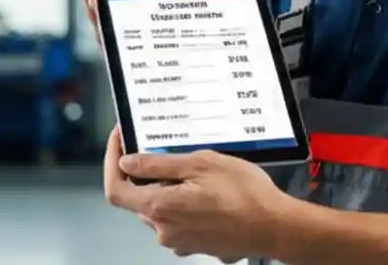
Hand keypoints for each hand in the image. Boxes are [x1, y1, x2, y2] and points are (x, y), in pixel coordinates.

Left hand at [103, 128, 293, 262]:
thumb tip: (127, 162)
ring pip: (163, 209)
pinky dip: (188, 204)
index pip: (115, 189)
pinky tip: (212, 192)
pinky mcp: (197, 246)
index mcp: (160, 207)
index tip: (120, 141)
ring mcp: (180, 242)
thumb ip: (158, 164)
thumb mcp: (201, 164)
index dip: (112, 163)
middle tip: (172, 151)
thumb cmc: (245, 194)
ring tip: (201, 172)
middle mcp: (164, 230)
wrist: (275, 227)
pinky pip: (182, 221)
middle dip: (149, 175)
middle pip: (140, 198)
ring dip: (171, 189)